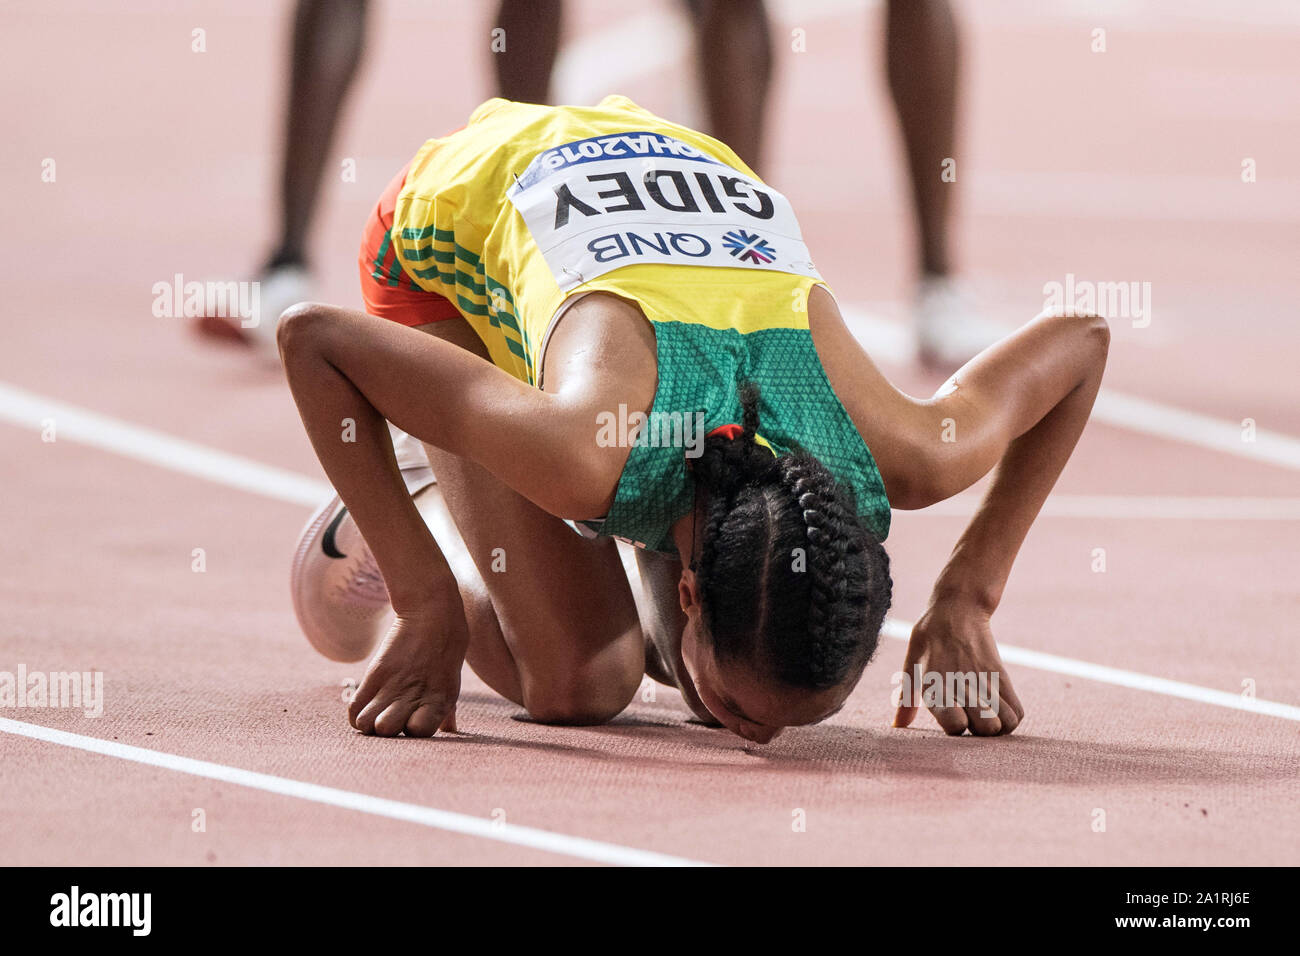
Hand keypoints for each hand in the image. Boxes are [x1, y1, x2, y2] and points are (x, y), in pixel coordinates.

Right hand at [348, 604, 468, 736]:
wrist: (432, 612)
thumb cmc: (447, 650)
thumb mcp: (451, 682)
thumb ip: (447, 711)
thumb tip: (451, 731)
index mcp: (441, 699)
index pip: (420, 731)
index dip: (415, 732)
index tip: (413, 724)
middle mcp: (416, 694)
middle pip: (387, 730)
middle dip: (388, 731)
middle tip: (392, 717)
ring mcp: (393, 683)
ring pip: (367, 723)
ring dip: (370, 724)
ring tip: (378, 713)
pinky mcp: (376, 673)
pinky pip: (355, 708)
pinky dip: (357, 715)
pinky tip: (367, 708)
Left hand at [892, 597, 1023, 735]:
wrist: (958, 608)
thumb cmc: (929, 638)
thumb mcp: (911, 665)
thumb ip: (906, 700)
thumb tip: (896, 726)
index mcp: (934, 685)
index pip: (955, 725)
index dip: (955, 728)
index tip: (953, 719)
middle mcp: (961, 685)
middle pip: (986, 729)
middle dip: (979, 732)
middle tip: (971, 719)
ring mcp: (984, 680)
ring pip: (1005, 723)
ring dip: (997, 726)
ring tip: (985, 716)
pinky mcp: (1001, 675)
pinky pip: (1017, 712)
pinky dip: (1011, 719)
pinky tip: (998, 710)